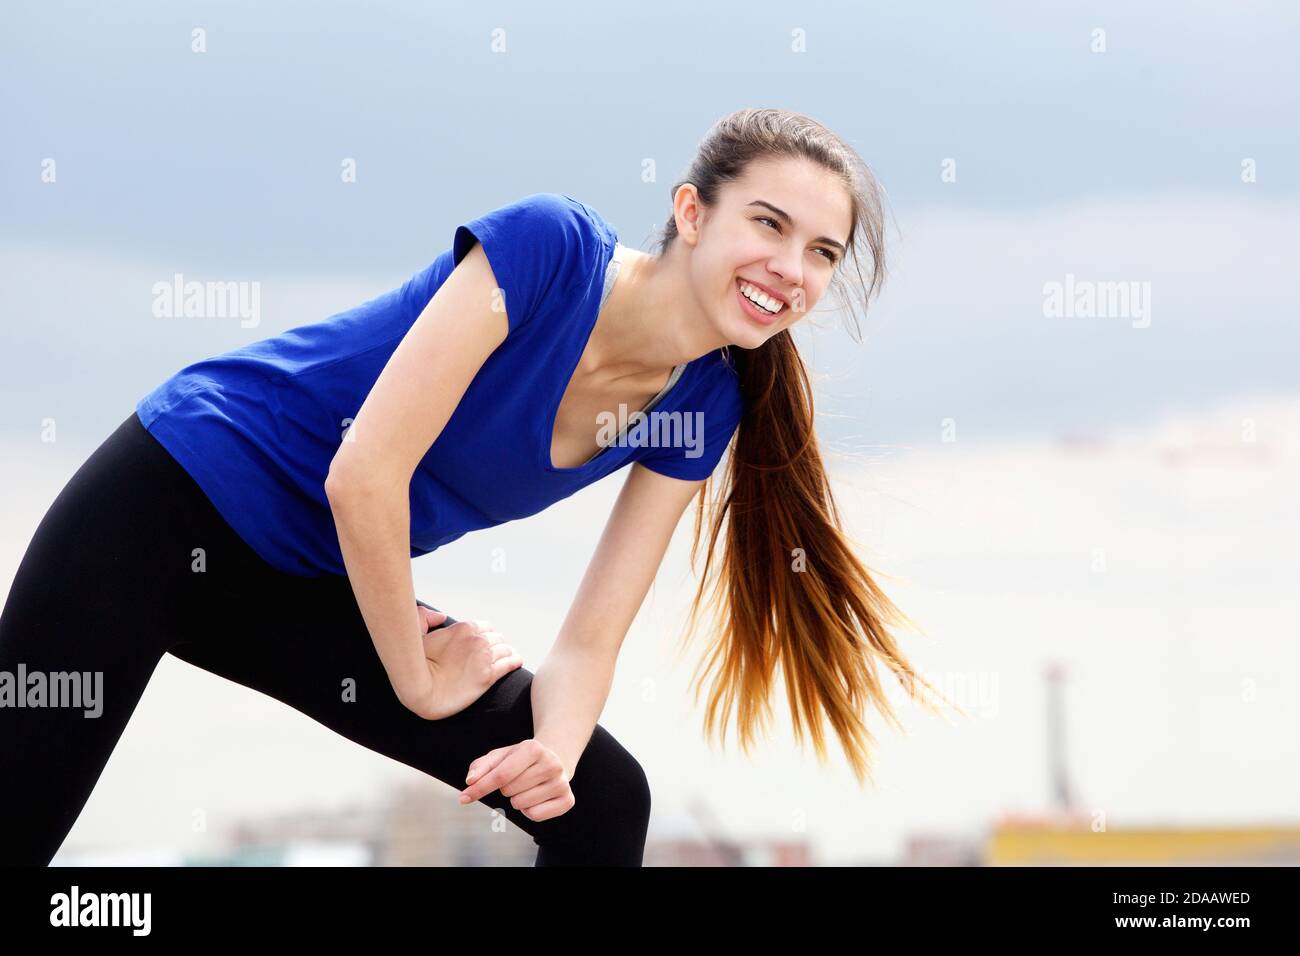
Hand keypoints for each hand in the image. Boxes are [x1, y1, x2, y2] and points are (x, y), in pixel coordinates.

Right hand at [400, 613, 523, 720]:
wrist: (420, 690)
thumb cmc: (414, 664)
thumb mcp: (417, 634)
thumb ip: (426, 618)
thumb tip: (440, 615)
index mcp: (464, 628)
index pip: (485, 626)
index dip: (485, 634)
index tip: (484, 642)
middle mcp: (477, 640)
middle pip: (497, 638)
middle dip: (496, 644)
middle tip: (495, 652)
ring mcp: (484, 658)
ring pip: (505, 650)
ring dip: (506, 652)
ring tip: (508, 656)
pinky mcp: (488, 677)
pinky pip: (509, 664)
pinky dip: (515, 661)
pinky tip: (516, 661)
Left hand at [458, 739, 575, 821]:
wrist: (555, 758)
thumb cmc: (520, 759)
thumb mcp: (500, 756)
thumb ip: (481, 766)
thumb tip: (470, 781)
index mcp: (533, 748)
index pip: (500, 776)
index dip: (479, 788)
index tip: (463, 798)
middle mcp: (551, 764)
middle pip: (509, 791)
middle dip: (505, 789)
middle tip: (517, 779)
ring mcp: (562, 782)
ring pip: (521, 805)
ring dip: (517, 800)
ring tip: (527, 787)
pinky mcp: (568, 800)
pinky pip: (535, 816)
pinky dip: (529, 811)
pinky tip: (537, 797)